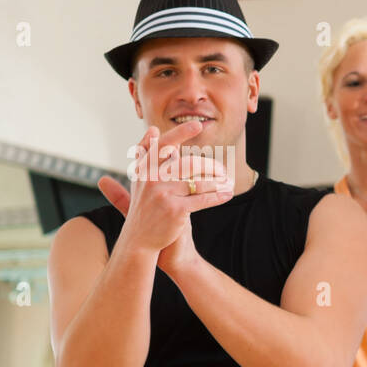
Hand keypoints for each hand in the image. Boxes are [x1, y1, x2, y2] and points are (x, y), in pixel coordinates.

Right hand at [97, 122, 230, 269]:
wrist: (140, 241)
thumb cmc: (144, 209)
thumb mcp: (140, 181)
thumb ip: (145, 155)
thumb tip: (152, 130)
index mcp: (143, 170)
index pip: (162, 146)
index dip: (179, 134)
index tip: (196, 125)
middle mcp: (151, 179)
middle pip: (186, 163)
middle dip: (208, 163)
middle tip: (223, 167)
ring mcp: (163, 194)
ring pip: (198, 182)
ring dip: (216, 181)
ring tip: (227, 180)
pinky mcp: (175, 209)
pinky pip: (203, 199)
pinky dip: (217, 196)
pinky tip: (227, 194)